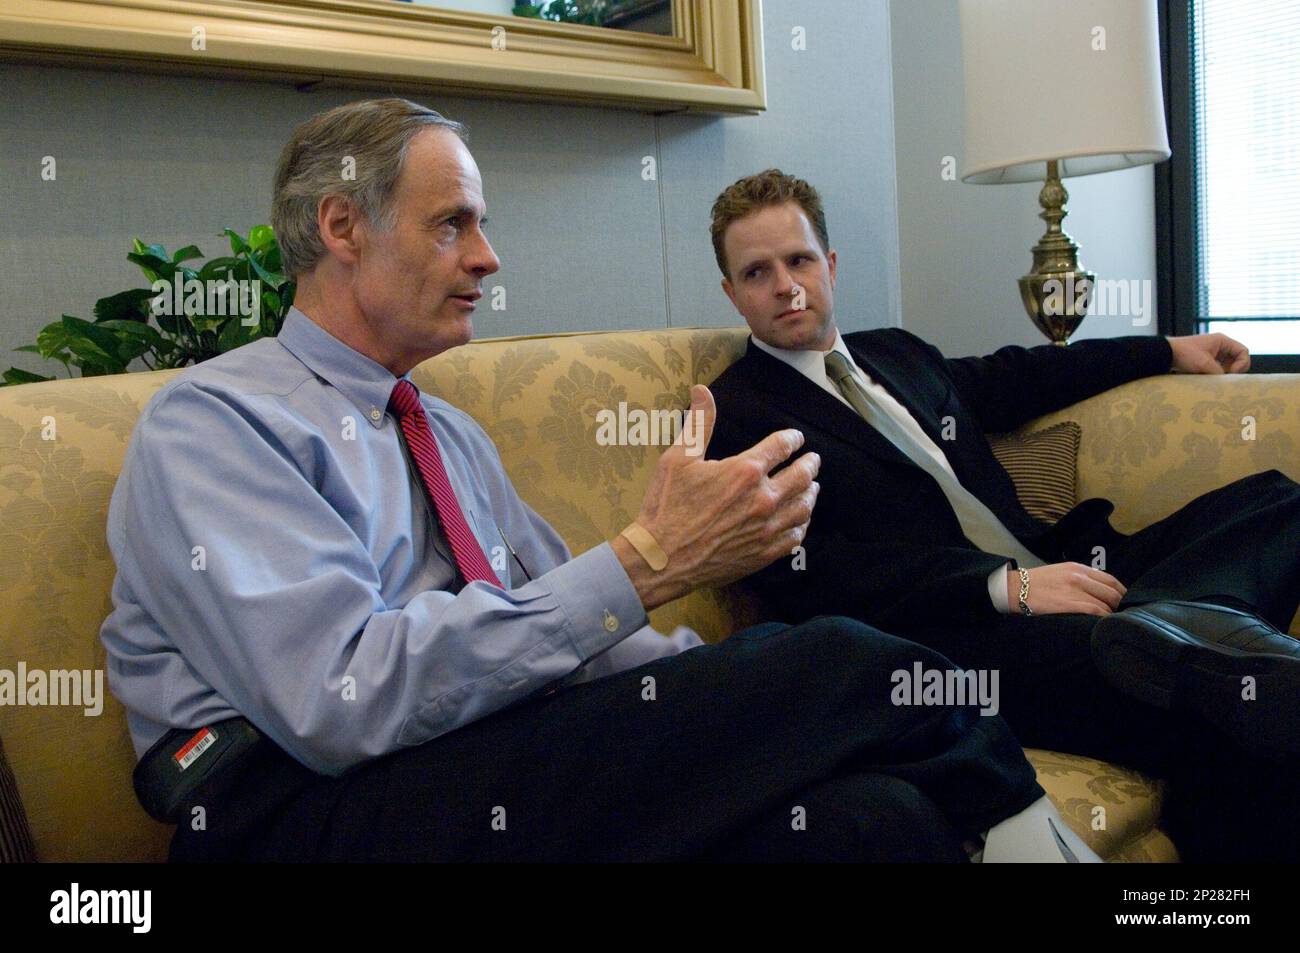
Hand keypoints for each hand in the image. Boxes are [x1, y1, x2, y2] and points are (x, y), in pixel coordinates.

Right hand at [612, 384, 820, 610]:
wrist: (662, 558)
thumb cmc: (666, 506)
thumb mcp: (678, 458)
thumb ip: (699, 423)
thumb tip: (701, 390)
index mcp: (745, 471)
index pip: (781, 446)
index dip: (792, 439)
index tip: (796, 438)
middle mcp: (763, 498)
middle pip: (801, 475)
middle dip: (810, 464)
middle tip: (813, 459)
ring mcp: (767, 528)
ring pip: (803, 506)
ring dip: (811, 492)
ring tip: (813, 486)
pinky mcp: (764, 553)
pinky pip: (795, 537)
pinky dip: (802, 525)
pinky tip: (800, 520)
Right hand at [1009, 562, 1126, 616]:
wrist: (1013, 589)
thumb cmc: (1036, 583)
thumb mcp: (1060, 572)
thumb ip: (1080, 578)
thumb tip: (1099, 592)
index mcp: (1078, 568)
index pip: (1110, 580)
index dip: (1122, 593)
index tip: (1125, 603)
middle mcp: (1078, 576)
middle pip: (1112, 592)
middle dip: (1120, 606)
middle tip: (1121, 616)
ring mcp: (1073, 590)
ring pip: (1105, 603)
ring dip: (1112, 614)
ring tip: (1113, 623)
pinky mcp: (1068, 603)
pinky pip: (1094, 612)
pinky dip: (1103, 619)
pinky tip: (1104, 625)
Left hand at [1168, 332, 1249, 373]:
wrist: (1166, 354)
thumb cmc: (1185, 354)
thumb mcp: (1204, 364)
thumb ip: (1219, 373)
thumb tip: (1227, 383)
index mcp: (1222, 341)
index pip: (1243, 351)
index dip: (1242, 363)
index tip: (1231, 373)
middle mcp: (1220, 346)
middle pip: (1237, 359)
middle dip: (1234, 370)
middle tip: (1224, 378)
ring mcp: (1214, 354)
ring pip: (1228, 366)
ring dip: (1224, 374)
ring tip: (1215, 379)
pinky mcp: (1207, 361)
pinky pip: (1218, 369)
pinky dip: (1217, 375)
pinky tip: (1209, 379)